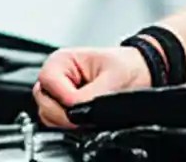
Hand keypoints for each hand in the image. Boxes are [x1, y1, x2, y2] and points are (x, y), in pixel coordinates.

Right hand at [33, 46, 150, 128]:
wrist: (140, 73)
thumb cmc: (127, 67)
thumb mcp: (113, 78)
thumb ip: (92, 96)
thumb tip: (78, 113)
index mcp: (62, 61)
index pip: (48, 83)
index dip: (65, 98)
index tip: (84, 106)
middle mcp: (56, 78)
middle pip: (44, 103)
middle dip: (66, 114)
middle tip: (89, 116)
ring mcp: (58, 95)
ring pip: (49, 116)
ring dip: (69, 121)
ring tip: (92, 115)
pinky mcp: (65, 110)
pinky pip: (59, 124)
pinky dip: (72, 125)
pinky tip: (89, 119)